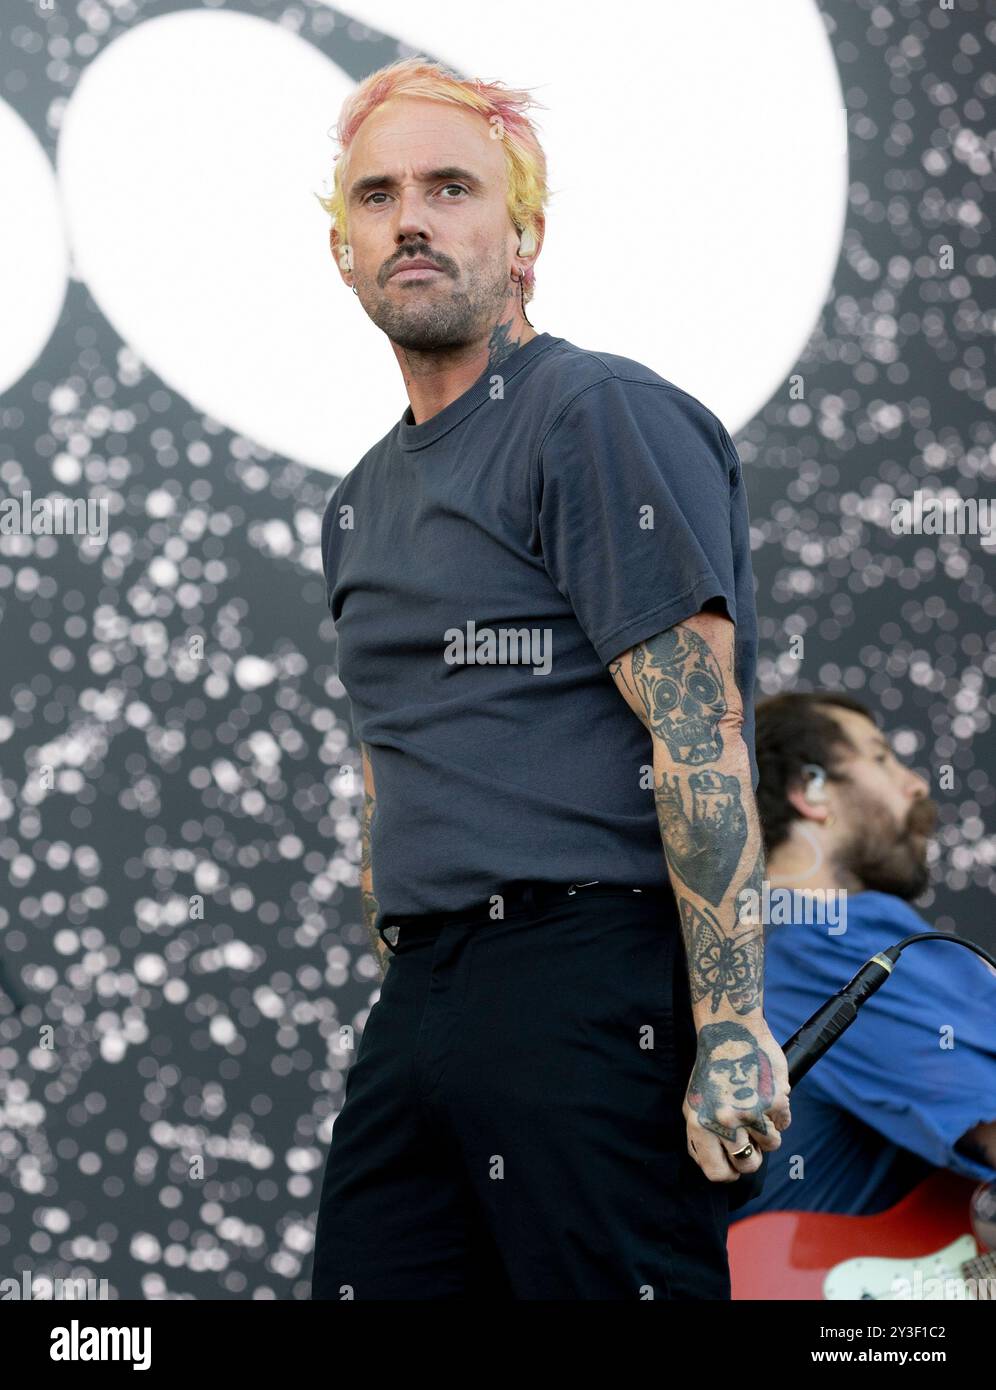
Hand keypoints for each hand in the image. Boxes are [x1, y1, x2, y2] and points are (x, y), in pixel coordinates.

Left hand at [682, 1016, 790, 1181]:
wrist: (729, 1033)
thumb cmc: (711, 1071)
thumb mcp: (693, 1105)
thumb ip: (701, 1140)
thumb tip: (715, 1169)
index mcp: (700, 1127)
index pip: (717, 1173)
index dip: (729, 1172)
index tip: (734, 1162)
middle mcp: (726, 1124)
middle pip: (748, 1165)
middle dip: (753, 1156)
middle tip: (751, 1140)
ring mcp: (752, 1113)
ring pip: (772, 1144)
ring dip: (768, 1130)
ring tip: (757, 1106)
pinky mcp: (775, 1100)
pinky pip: (785, 1123)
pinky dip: (780, 1112)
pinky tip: (768, 1093)